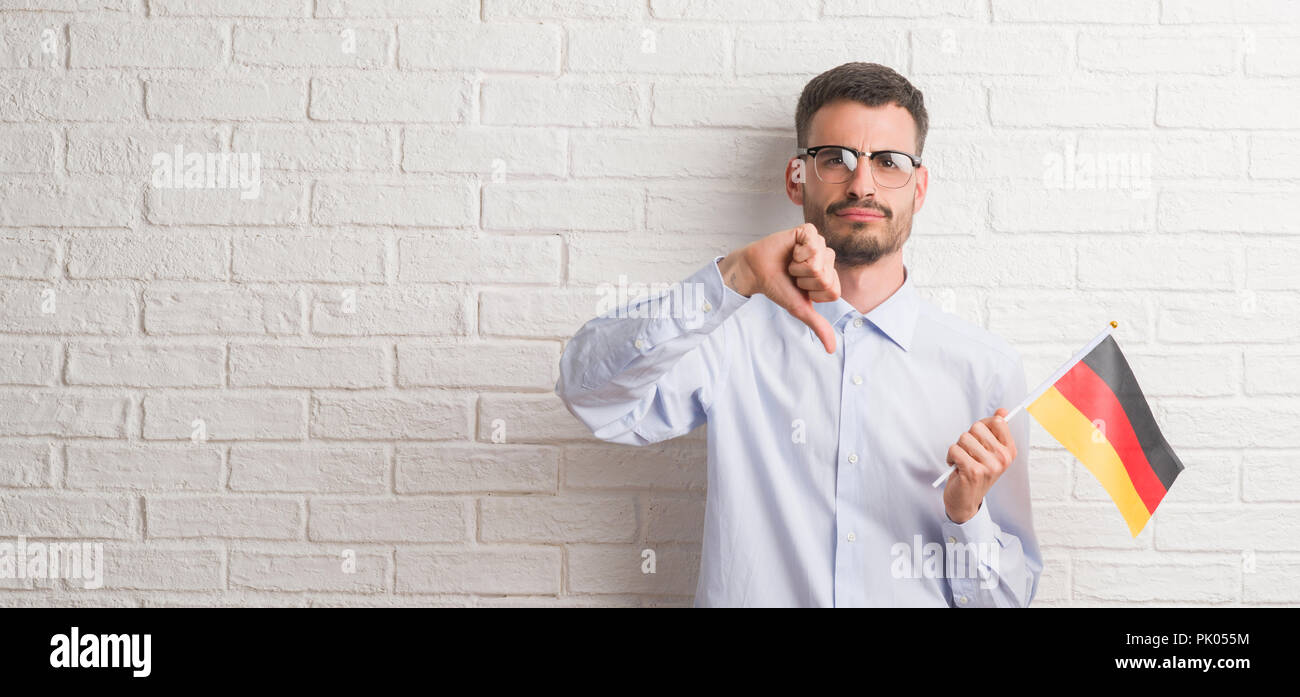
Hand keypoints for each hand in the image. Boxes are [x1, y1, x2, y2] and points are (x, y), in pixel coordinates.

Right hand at [717, 223, 841, 352]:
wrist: (756, 271)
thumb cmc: (778, 287)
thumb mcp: (800, 309)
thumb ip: (818, 326)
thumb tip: (832, 350)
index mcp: (829, 276)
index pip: (833, 291)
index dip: (813, 293)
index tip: (800, 287)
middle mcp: (827, 259)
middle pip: (826, 277)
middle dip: (804, 280)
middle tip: (793, 274)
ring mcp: (819, 244)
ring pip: (819, 262)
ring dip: (799, 267)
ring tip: (791, 263)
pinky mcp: (808, 232)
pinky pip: (813, 244)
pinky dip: (798, 252)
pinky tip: (791, 251)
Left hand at [943, 408, 1016, 523]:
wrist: (965, 501)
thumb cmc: (976, 473)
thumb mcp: (989, 451)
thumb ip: (995, 430)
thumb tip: (1002, 411)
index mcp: (1009, 451)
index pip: (997, 421)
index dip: (982, 426)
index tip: (979, 438)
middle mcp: (1002, 458)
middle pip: (977, 427)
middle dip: (967, 438)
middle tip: (969, 453)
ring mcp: (989, 466)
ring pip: (964, 438)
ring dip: (958, 448)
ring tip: (963, 461)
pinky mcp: (973, 472)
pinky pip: (954, 449)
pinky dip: (950, 457)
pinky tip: (956, 467)